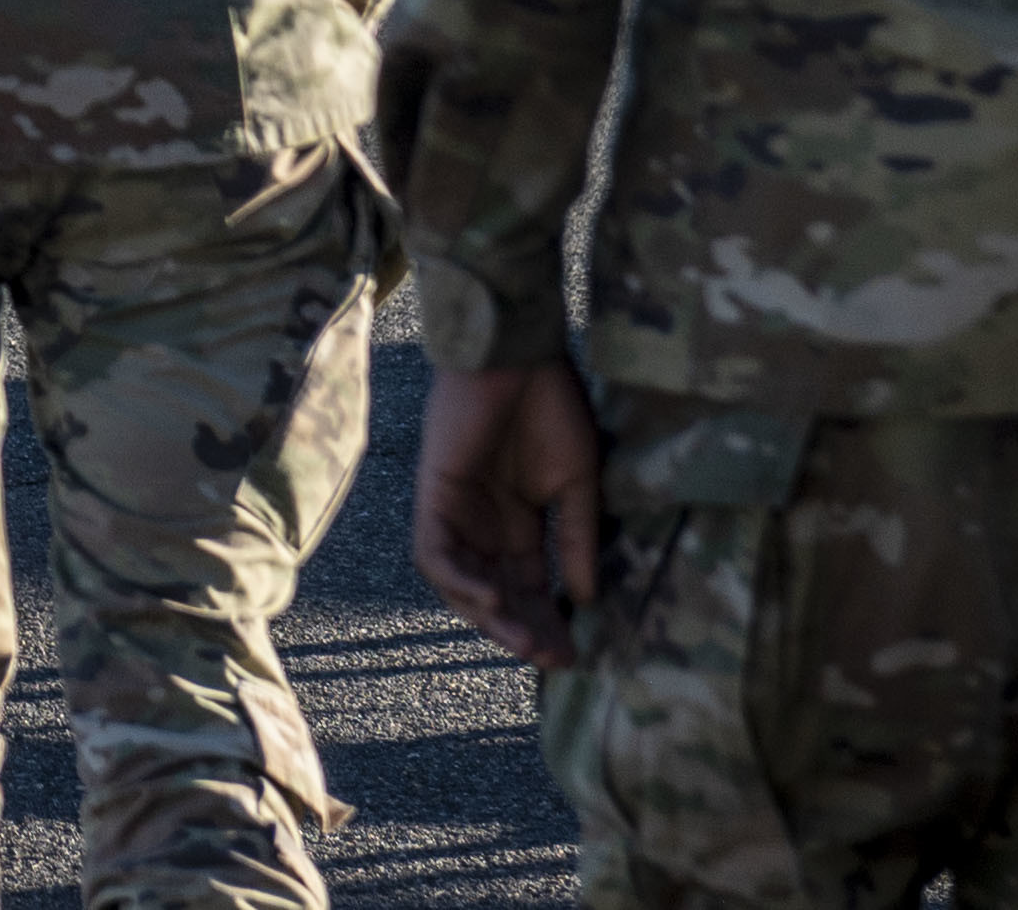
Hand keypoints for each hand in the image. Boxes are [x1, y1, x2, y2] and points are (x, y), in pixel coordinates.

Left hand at [409, 361, 607, 666]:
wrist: (519, 355)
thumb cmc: (551, 407)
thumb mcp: (576, 484)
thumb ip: (575, 539)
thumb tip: (585, 598)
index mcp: (517, 522)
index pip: (528, 587)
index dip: (548, 622)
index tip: (574, 655)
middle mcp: (482, 523)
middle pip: (495, 594)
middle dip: (522, 631)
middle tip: (554, 660)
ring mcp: (454, 510)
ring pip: (459, 583)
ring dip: (491, 617)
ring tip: (526, 643)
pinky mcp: (432, 494)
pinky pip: (435, 552)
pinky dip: (460, 579)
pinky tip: (494, 598)